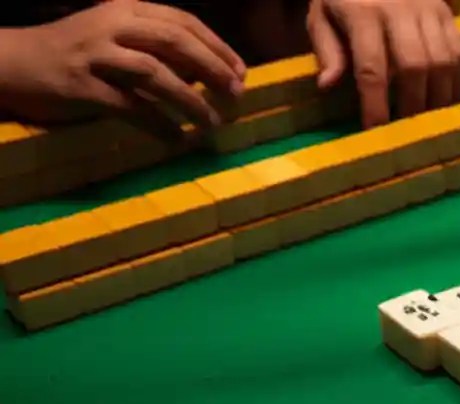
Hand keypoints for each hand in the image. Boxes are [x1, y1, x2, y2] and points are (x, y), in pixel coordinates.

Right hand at [0, 1, 244, 136]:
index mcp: (125, 10)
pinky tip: (175, 139)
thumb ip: (155, 47)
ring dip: (190, 101)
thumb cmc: (73, 52)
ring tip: (213, 123)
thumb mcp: (115, 37)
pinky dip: (157, 124)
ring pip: (155, 74)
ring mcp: (95, 54)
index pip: (183, 21)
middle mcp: (112, 26)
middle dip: (212, 69)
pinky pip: (129, 107)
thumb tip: (206, 72)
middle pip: (175, 42)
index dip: (217, 47)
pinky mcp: (81, 85)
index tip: (241, 72)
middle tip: (236, 95)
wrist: (12, 62)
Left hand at [308, 0, 459, 127]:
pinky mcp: (447, 12)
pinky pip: (459, 52)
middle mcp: (401, 9)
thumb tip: (328, 85)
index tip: (375, 130)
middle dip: (412, 105)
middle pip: (415, 67)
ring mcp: (429, 9)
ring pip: (443, 62)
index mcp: (364, 12)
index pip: (372, 67)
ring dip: (438, 98)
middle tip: (406, 130)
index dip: (375, 104)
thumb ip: (326, 48)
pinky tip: (446, 99)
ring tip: (429, 120)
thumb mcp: (321, 13)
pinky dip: (456, 82)